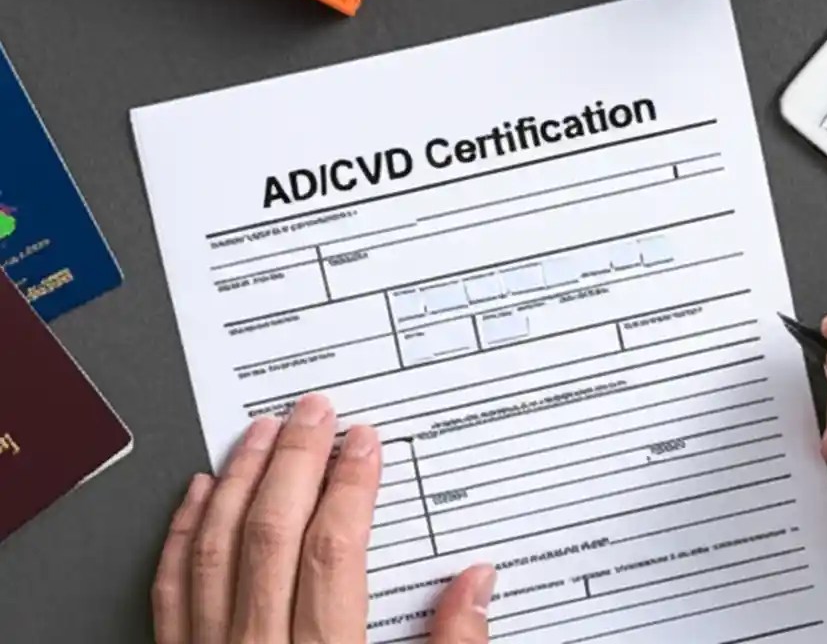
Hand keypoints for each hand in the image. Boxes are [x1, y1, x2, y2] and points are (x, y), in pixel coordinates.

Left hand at [152, 393, 496, 642]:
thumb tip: (476, 583)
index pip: (331, 552)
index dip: (350, 488)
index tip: (365, 444)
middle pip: (269, 536)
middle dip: (296, 462)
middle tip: (316, 413)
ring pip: (211, 553)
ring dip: (237, 482)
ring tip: (262, 434)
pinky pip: (170, 592)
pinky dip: (181, 536)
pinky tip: (197, 497)